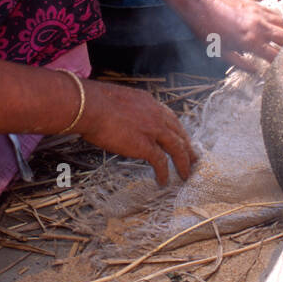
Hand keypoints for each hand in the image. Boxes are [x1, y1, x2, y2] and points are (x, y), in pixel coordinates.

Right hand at [72, 81, 196, 185]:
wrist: (89, 106)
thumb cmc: (92, 103)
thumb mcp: (114, 100)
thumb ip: (124, 110)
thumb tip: (118, 119)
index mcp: (148, 102)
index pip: (168, 117)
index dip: (176, 130)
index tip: (180, 138)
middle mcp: (155, 114)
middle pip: (179, 132)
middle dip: (187, 146)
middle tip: (193, 157)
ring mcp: (153, 129)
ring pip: (177, 148)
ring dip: (183, 162)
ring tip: (186, 174)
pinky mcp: (146, 145)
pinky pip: (161, 162)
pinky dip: (164, 173)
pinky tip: (163, 181)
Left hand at [183, 0, 282, 73]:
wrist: (201, 4)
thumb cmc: (208, 31)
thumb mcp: (221, 53)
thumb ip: (241, 64)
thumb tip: (256, 71)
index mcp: (252, 42)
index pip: (276, 56)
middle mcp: (260, 27)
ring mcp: (260, 14)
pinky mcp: (256, 4)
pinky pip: (276, 13)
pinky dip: (281, 21)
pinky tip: (279, 26)